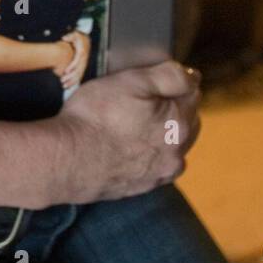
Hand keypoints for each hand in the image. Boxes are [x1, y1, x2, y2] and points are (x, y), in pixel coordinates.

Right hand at [41, 60, 202, 205]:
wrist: (69, 160)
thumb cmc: (97, 116)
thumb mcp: (132, 80)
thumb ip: (169, 76)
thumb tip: (193, 75)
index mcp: (179, 122)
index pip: (192, 92)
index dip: (174, 80)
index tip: (156, 76)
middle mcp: (177, 152)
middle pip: (188, 121)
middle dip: (175, 107)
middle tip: (146, 97)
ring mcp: (160, 172)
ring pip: (174, 146)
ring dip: (165, 133)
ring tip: (137, 123)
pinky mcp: (143, 187)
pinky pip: (156, 166)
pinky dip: (150, 154)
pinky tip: (130, 146)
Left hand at [56, 30, 90, 88]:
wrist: (86, 41)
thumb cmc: (79, 38)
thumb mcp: (75, 35)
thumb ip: (70, 36)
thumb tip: (64, 38)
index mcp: (81, 53)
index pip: (77, 61)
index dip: (71, 67)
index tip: (65, 71)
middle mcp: (83, 61)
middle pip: (77, 71)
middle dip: (70, 77)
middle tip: (62, 81)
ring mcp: (83, 65)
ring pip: (78, 76)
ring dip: (71, 81)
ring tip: (63, 86)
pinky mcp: (82, 68)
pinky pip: (79, 76)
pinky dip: (73, 82)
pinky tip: (68, 87)